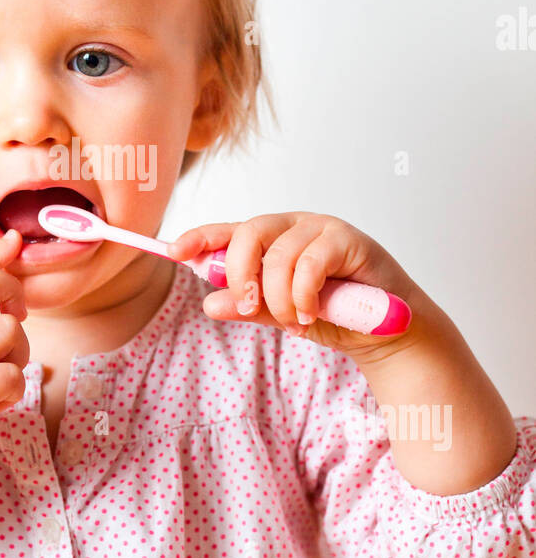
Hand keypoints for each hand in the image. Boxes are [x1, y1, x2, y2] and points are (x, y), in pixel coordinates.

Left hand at [166, 211, 421, 357]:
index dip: (199, 237)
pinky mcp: (348, 240)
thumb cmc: (333, 315)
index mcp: (272, 240)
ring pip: (278, 254)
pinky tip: (310, 314)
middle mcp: (293, 227)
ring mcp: (321, 229)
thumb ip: (249, 307)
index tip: (173, 251)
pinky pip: (310, 263)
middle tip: (252, 308)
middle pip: (248, 233)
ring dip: (279, 297)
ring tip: (295, 320)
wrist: (385, 330)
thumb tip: (210, 303)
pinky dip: (303, 294)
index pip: (228, 231)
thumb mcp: (281, 314)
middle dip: (241, 275)